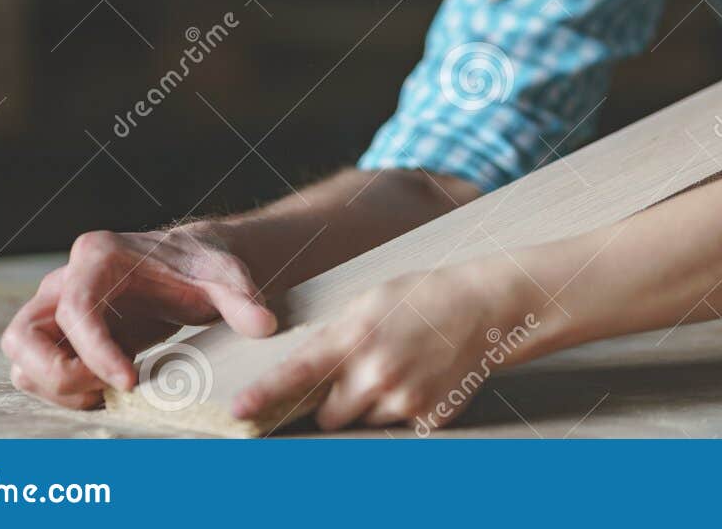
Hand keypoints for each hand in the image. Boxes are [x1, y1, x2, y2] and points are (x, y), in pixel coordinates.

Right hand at [1, 222, 275, 408]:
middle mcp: (65, 279)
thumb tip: (263, 326)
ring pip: (21, 356)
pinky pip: (35, 369)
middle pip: (24, 335)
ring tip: (109, 391)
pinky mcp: (58, 333)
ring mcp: (55, 306)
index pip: (76, 308)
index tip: (129, 381)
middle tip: (110, 388)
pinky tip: (105, 391)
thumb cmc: (202, 268)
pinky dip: (60, 390)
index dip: (94, 351)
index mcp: (100, 256)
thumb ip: (243, 301)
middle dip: (59, 373)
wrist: (192, 264)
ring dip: (56, 386)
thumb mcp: (226, 279)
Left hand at [231, 262, 539, 433]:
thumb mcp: (368, 303)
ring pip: (365, 421)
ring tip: (401, 365)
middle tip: (362, 371)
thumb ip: (333, 338)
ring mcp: (405, 399)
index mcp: (354, 337)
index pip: (297, 373)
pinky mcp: (430, 416)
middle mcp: (376, 373)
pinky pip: (399, 425)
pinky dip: (404, 407)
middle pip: (330, 415)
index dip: (263, 395)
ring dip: (372, 404)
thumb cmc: (421, 297)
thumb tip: (302, 374)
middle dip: (336, 401)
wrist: (484, 307)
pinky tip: (423, 376)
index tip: (237, 411)